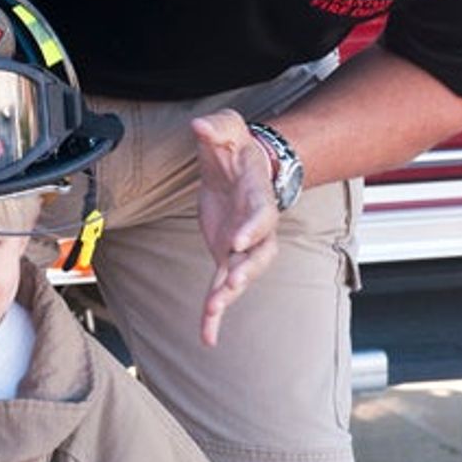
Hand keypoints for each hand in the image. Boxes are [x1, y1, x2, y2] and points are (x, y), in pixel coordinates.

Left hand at [192, 109, 279, 347]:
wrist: (238, 164)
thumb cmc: (234, 146)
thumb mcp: (226, 128)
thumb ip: (216, 127)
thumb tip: (200, 126)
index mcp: (258, 196)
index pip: (261, 216)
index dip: (251, 229)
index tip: (237, 240)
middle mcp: (255, 227)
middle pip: (258, 254)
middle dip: (246, 270)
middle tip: (232, 284)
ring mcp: (242, 245)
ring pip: (241, 275)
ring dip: (228, 294)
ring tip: (213, 313)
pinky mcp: (226, 256)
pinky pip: (221, 287)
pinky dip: (214, 312)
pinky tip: (207, 335)